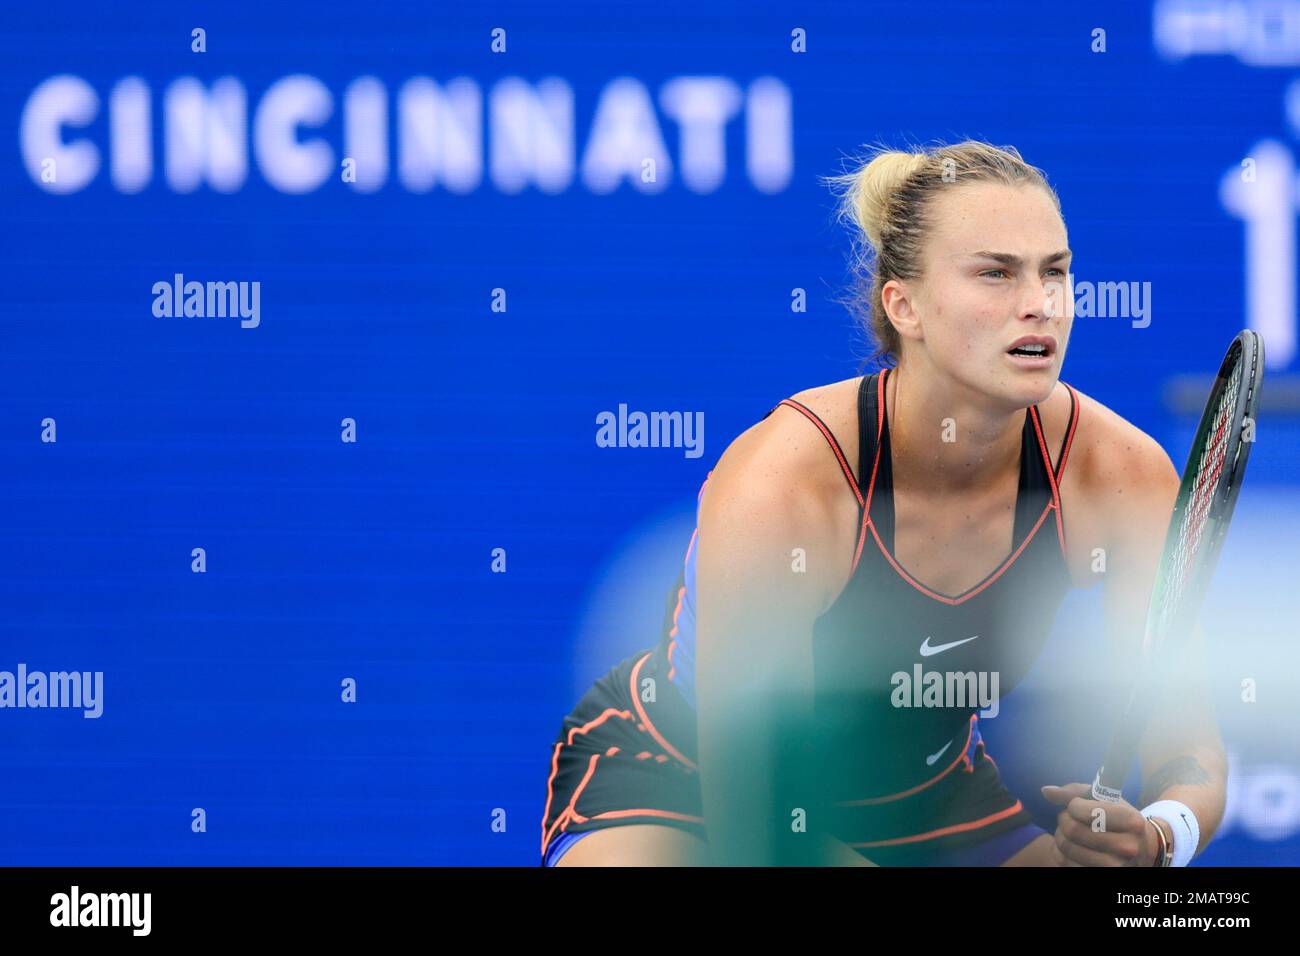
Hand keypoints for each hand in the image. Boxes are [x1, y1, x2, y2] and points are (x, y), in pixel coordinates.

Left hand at [1040, 783, 1158, 866]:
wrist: (1143, 850)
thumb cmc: (1119, 819)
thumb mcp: (1106, 800)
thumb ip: (1076, 792)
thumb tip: (1046, 791)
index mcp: (1131, 821)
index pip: (1081, 810)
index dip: (1072, 806)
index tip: (1076, 806)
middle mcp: (1127, 847)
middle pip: (1072, 829)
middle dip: (1063, 820)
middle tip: (1068, 818)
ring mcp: (1116, 866)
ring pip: (1066, 846)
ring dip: (1060, 835)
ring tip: (1069, 832)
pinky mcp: (1103, 876)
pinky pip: (1065, 862)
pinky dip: (1061, 852)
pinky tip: (1071, 846)